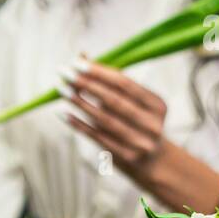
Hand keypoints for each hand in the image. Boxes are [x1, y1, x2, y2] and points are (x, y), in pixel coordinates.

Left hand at [60, 57, 167, 173]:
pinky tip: (64, 113)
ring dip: (79, 102)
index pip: (125, 83)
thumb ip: (109, 80)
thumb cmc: (136, 122)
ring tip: (61, 89)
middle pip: (114, 100)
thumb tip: (81, 55)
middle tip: (64, 72)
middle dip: (86, 84)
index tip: (77, 62)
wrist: (152, 162)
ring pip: (104, 119)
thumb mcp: (132, 101)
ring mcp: (141, 142)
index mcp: (157, 104)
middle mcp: (152, 123)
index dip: (100, 72)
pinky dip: (79, 124)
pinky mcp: (127, 157)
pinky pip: (98, 137)